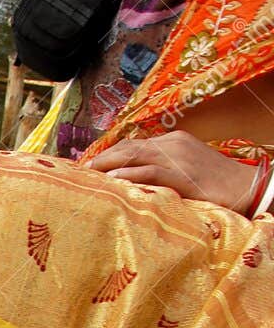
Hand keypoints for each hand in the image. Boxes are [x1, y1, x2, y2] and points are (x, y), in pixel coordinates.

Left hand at [88, 132, 262, 213]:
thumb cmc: (213, 183)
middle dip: (103, 158)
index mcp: (172, 140)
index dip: (109, 154)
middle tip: (80, 170)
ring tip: (89, 175)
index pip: (133, 144)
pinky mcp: (182, 173)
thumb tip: (130, 178)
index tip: (89, 165)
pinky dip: (129, 176)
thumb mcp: (183, 170)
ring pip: (134, 156)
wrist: (245, 187)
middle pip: (128, 147)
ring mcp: (177, 156)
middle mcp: (172, 143)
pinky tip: (113, 182)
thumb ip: (159, 169)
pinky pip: (149, 172)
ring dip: (108, 166)